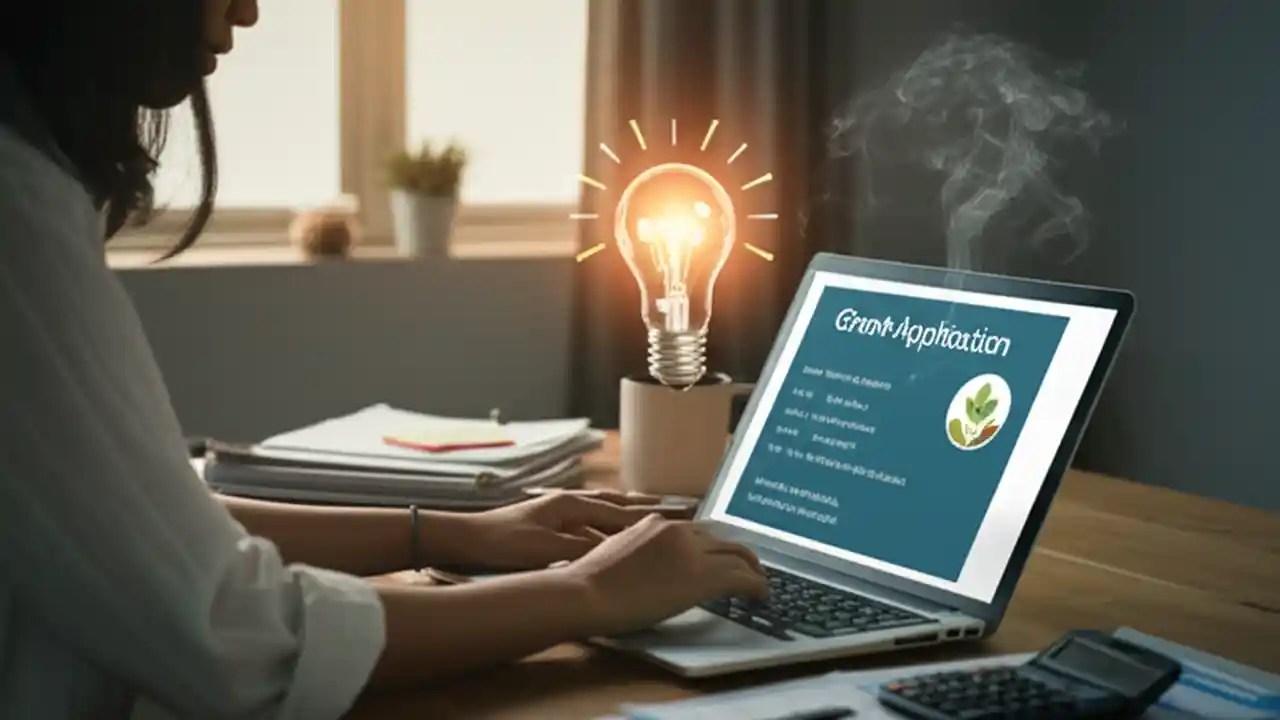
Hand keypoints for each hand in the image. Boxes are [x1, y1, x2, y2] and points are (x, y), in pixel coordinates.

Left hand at [425, 492, 671, 569]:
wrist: (468, 538)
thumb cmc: (505, 544)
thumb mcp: (548, 550)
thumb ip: (583, 548)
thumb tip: (616, 548)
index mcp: (571, 505)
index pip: (620, 513)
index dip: (650, 517)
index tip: (679, 516)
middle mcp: (568, 502)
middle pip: (615, 503)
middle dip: (644, 506)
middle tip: (675, 505)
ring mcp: (558, 510)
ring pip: (602, 509)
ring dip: (627, 511)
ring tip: (649, 511)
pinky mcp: (548, 522)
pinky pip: (588, 519)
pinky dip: (606, 523)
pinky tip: (609, 531)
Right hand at [562, 514, 768, 635]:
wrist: (585, 593)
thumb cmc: (587, 582)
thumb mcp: (615, 552)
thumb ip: (638, 551)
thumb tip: (648, 566)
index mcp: (655, 523)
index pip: (696, 531)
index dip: (711, 546)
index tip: (717, 557)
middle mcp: (677, 530)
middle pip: (721, 539)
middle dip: (738, 554)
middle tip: (748, 569)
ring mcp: (691, 552)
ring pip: (737, 555)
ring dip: (751, 569)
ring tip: (758, 583)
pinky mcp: (702, 577)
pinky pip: (742, 578)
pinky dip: (756, 586)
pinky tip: (761, 595)